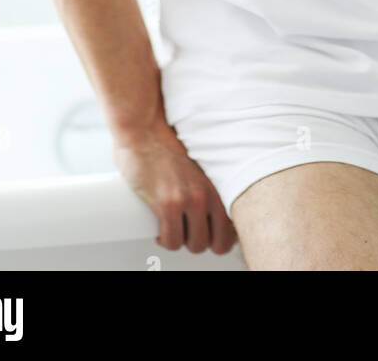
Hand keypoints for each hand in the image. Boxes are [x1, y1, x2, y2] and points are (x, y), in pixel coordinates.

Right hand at [113, 118, 237, 254]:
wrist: (143, 131)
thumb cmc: (164, 146)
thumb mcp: (196, 166)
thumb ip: (206, 185)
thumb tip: (210, 212)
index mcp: (216, 185)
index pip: (234, 229)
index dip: (221, 239)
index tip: (210, 236)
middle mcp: (207, 194)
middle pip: (216, 244)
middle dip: (198, 241)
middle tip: (186, 231)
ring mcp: (188, 199)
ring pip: (194, 245)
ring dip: (181, 242)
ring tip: (172, 228)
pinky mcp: (167, 204)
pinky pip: (172, 241)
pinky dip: (165, 240)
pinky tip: (161, 230)